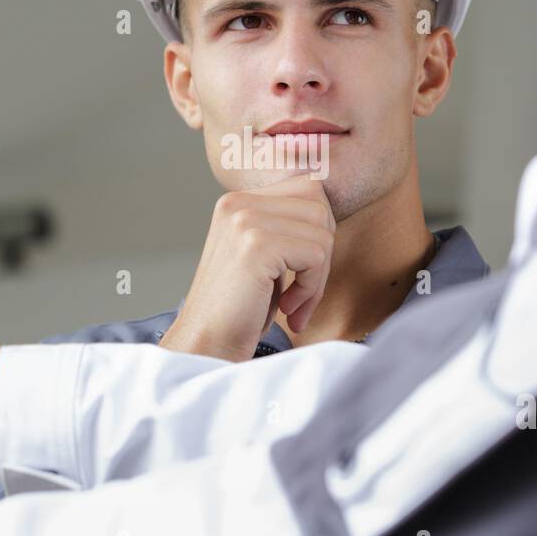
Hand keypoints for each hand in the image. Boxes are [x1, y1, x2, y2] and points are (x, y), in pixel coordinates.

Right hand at [160, 174, 334, 361]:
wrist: (208, 345)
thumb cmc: (242, 309)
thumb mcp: (266, 257)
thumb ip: (289, 228)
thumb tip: (328, 210)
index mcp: (237, 201)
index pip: (308, 189)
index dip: (318, 232)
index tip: (301, 271)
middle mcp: (237, 203)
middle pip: (319, 207)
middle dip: (323, 253)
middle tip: (303, 292)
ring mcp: (245, 220)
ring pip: (322, 232)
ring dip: (318, 276)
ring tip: (294, 303)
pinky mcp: (256, 245)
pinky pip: (316, 255)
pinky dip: (312, 288)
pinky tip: (288, 308)